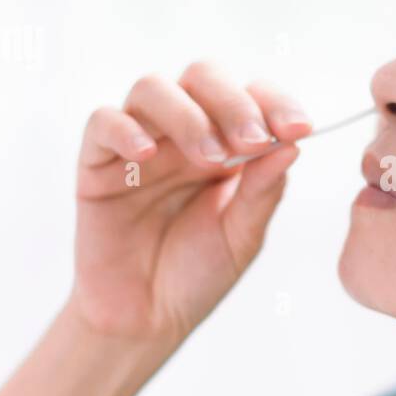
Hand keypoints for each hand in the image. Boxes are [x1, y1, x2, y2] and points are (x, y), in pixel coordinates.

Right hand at [67, 62, 311, 346]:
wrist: (147, 319)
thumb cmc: (198, 274)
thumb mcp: (242, 235)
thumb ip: (263, 191)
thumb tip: (292, 145)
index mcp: (228, 143)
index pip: (251, 96)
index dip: (275, 102)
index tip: (298, 128)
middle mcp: (184, 132)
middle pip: (202, 76)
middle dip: (233, 102)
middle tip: (253, 140)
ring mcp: (140, 142)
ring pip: (153, 88)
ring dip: (187, 115)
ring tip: (209, 158)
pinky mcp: (97, 163)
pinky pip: (102, 123)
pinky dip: (125, 128)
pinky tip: (147, 155)